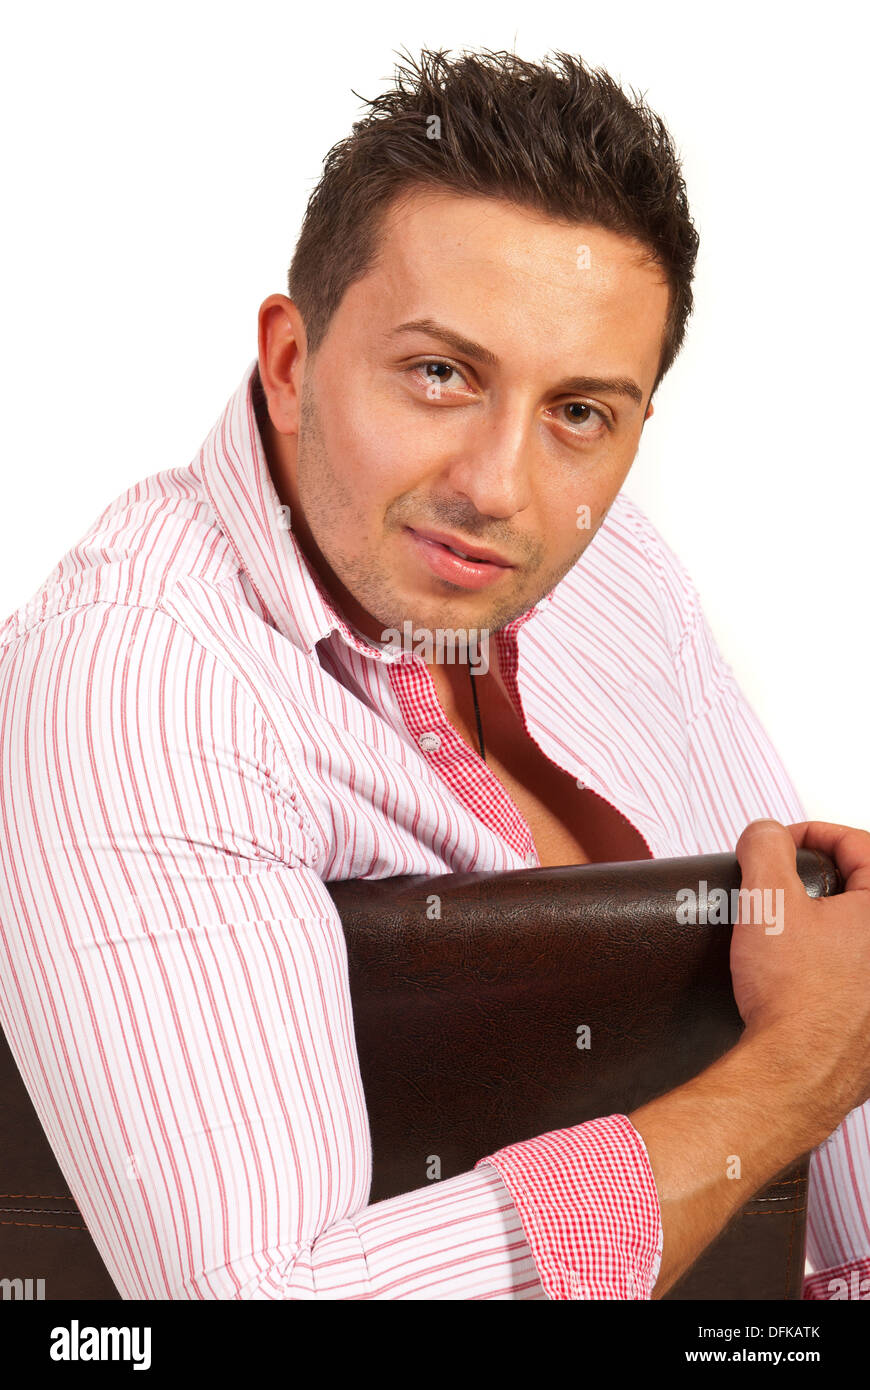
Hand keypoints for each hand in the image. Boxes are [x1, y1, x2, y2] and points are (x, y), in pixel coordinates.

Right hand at [730, 819, 869, 1139]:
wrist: (796, 1074)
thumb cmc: (794, 997)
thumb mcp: (767, 902)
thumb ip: (764, 847)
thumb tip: (764, 833)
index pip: (858, 844)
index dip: (811, 834)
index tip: (779, 847)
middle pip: (862, 886)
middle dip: (820, 878)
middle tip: (781, 888)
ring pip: (858, 930)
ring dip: (827, 919)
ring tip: (787, 931)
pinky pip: (858, 971)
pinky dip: (834, 959)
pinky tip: (802, 971)